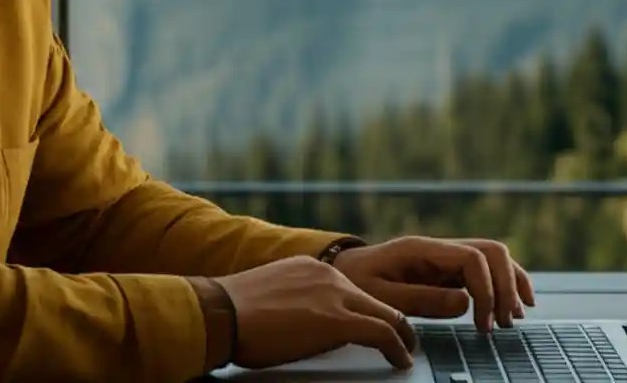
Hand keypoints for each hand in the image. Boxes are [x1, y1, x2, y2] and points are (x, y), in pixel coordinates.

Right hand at [212, 255, 417, 369]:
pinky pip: (381, 332)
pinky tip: (400, 359)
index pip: (351, 288)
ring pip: (385, 313)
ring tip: (406, 349)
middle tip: (405, 336)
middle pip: (375, 298)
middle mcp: (328, 275)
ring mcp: (335, 295)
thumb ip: (297, 300)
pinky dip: (396, 347)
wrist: (220, 311)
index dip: (367, 308)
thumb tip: (306, 322)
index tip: (375, 321)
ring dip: (400, 334)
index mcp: (311, 268)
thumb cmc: (233, 313)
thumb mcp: (273, 295)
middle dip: (394, 319)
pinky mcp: (339, 320)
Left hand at [332, 236, 536, 332]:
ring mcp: (445, 256)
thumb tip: (465, 303)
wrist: (341, 272)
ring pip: (494, 257)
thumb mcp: (381, 296)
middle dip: (506, 286)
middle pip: (491, 252)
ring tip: (515, 316)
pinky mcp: (447, 269)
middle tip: (505, 322)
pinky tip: (512, 303)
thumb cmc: (356, 283)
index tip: (482, 323)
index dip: (486, 290)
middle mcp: (439, 248)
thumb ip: (421, 299)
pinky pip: (484, 270)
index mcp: (423, 249)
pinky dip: (502, 284)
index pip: (472, 258)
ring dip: (510, 284)